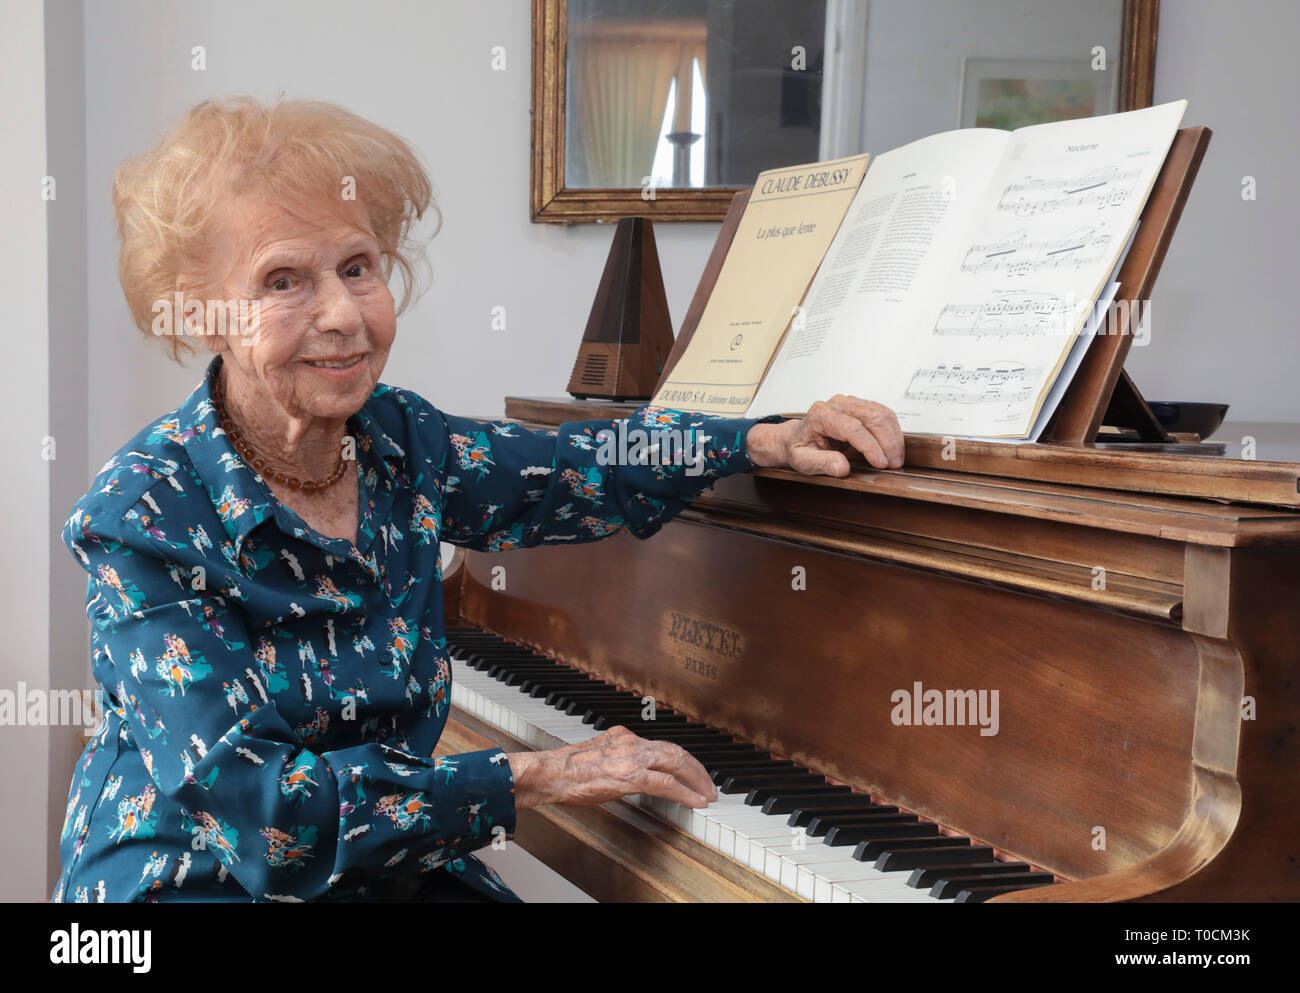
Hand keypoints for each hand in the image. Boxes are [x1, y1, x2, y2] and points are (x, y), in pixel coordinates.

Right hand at [506, 726, 716, 810]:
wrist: (551, 773)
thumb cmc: (566, 771)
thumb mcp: (596, 757)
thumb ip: (617, 759)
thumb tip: (630, 773)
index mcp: (623, 736)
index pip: (661, 746)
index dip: (681, 760)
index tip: (691, 772)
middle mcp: (631, 742)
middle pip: (675, 751)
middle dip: (696, 769)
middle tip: (709, 785)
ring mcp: (632, 756)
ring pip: (676, 763)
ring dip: (696, 780)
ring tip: (708, 794)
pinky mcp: (630, 775)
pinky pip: (666, 783)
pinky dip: (685, 792)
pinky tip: (695, 801)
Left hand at [745, 394, 903, 474]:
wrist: (797, 437)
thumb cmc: (799, 448)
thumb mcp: (803, 461)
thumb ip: (821, 464)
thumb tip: (842, 468)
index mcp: (821, 414)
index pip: (853, 428)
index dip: (870, 446)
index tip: (881, 463)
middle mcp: (837, 404)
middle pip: (872, 417)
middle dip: (887, 442)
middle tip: (894, 464)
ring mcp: (850, 402)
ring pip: (881, 413)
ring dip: (894, 437)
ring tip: (897, 459)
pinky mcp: (861, 405)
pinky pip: (884, 413)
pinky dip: (893, 430)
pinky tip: (894, 447)